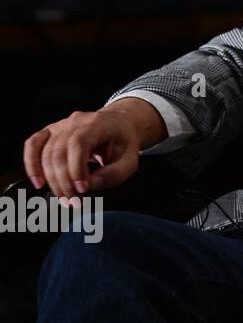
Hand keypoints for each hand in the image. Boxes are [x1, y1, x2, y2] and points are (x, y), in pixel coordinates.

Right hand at [23, 106, 149, 199]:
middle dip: (64, 181)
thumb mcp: (130, 159)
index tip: (83, 189)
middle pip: (59, 152)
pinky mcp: (50, 132)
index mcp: (97, 123)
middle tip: (74, 201)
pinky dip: (32, 165)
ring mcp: (60, 125)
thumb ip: (115, 173)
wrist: (119, 124)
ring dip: (52, 180)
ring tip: (64, 198)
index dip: (76, 168)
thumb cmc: (124, 142)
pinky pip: (33, 146)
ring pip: (45, 153)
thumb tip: (91, 185)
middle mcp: (75, 121)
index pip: (79, 144)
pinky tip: (39, 182)